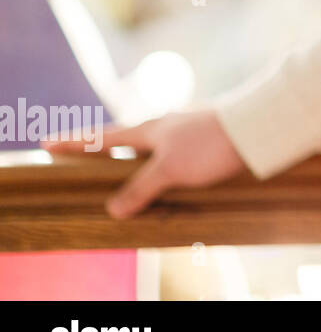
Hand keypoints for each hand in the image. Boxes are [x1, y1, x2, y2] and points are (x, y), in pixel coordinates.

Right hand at [42, 110, 246, 218]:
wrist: (259, 125)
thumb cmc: (211, 144)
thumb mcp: (170, 170)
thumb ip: (141, 188)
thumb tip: (113, 208)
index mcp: (149, 129)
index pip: (104, 138)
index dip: (76, 143)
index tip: (48, 143)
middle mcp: (166, 123)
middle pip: (129, 138)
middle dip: (107, 148)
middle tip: (86, 156)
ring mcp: (189, 127)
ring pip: (156, 144)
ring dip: (141, 157)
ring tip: (129, 170)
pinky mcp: (209, 135)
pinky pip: (179, 150)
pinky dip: (168, 161)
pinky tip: (175, 172)